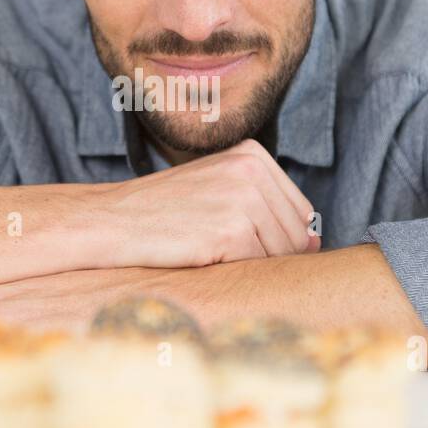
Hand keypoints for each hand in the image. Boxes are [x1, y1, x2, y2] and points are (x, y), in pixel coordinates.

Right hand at [94, 138, 320, 267]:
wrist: (112, 221)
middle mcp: (252, 170)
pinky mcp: (230, 232)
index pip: (301, 211)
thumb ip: (264, 202)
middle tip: (224, 252)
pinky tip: (205, 260)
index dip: (281, 238)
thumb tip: (315, 239)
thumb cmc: (164, 211)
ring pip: (280, 254)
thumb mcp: (217, 186)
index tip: (244, 242)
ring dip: (252, 266)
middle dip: (270, 254)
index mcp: (253, 154)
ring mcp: (242, 199)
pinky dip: (236, 273)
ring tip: (212, 253)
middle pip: (296, 234)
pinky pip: (258, 267)